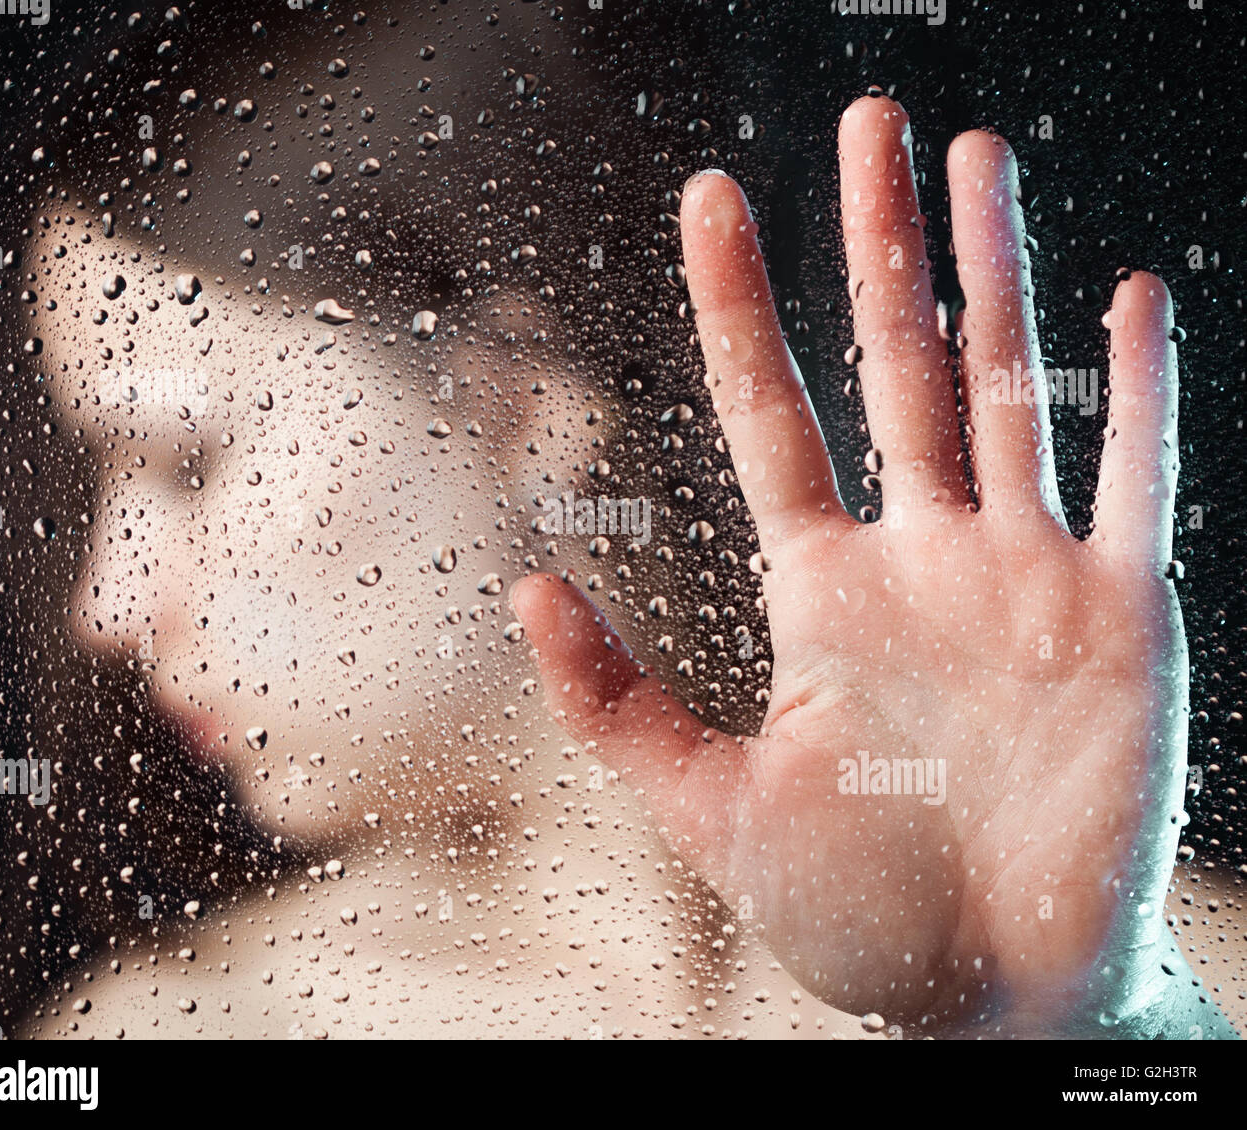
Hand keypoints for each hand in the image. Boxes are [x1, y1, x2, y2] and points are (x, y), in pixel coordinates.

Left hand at [513, 95, 1232, 1037]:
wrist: (991, 988)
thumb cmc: (856, 916)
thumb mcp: (709, 807)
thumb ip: (615, 702)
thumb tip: (526, 585)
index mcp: (824, 590)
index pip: (770, 412)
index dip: (738, 306)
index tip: (708, 201)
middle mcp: (923, 559)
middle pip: (895, 364)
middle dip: (879, 244)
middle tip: (866, 125)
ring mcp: (1023, 574)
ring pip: (1008, 388)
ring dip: (996, 273)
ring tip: (979, 159)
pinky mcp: (1119, 615)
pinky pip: (1134, 480)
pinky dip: (1135, 393)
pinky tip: (1128, 300)